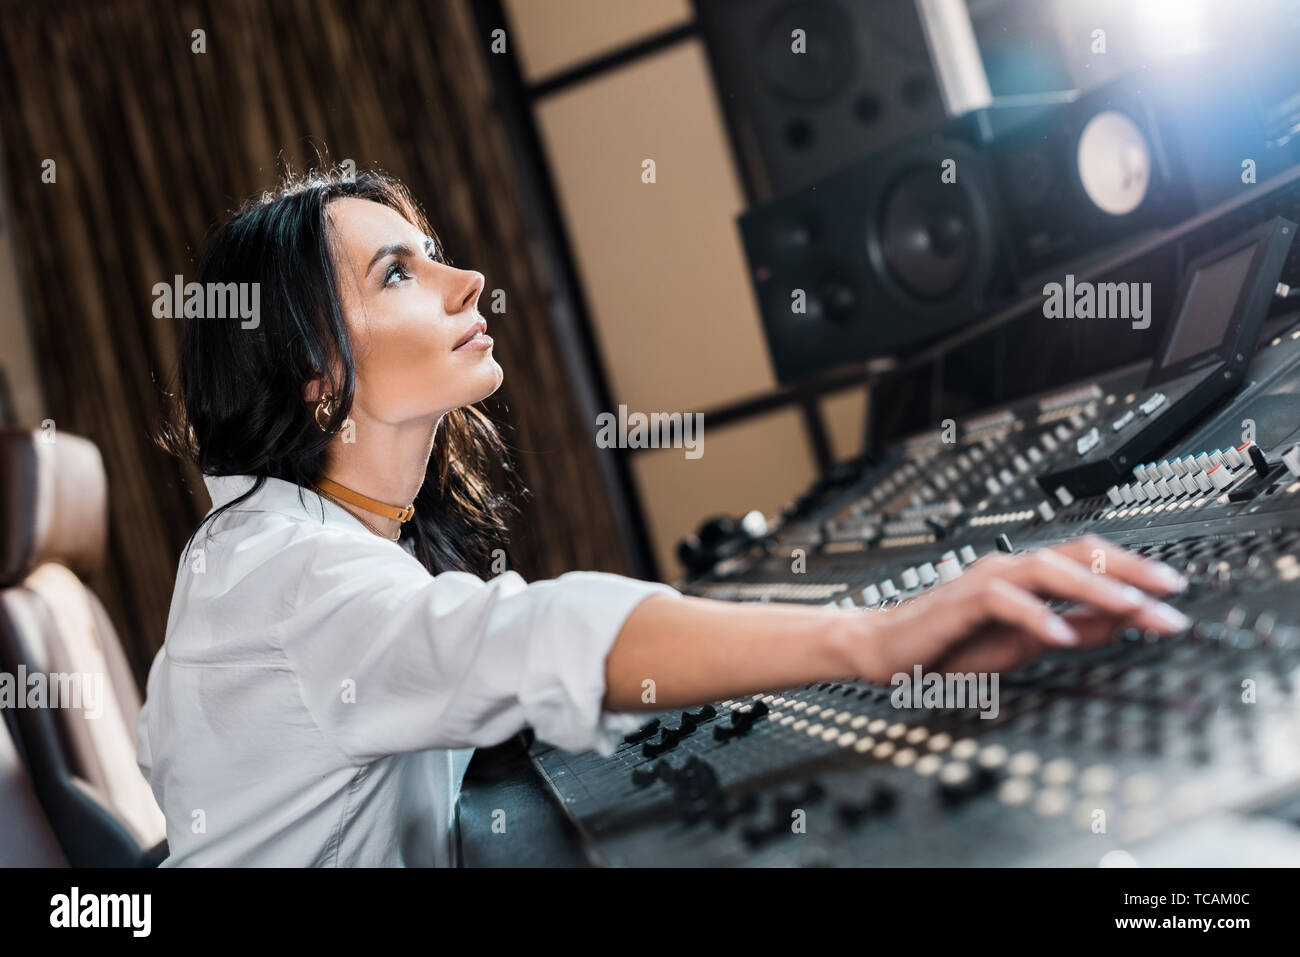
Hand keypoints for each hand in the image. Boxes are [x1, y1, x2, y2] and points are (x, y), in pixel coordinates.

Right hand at [847, 535, 1189, 682]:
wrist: (884, 650)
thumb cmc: (950, 644)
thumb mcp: (1027, 644)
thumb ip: (1075, 629)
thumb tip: (1126, 623)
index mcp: (1027, 576)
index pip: (1089, 560)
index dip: (1135, 570)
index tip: (1176, 592)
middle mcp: (1010, 568)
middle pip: (1077, 554)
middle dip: (1129, 572)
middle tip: (1170, 593)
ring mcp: (984, 580)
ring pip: (1047, 570)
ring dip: (1094, 588)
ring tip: (1131, 607)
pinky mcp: (961, 601)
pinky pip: (1004, 601)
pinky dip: (1036, 616)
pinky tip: (1060, 636)